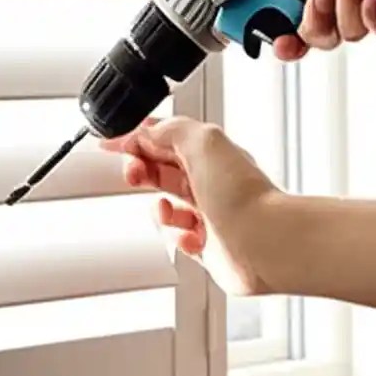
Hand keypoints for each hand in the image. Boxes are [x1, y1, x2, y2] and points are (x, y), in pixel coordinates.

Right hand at [100, 117, 283, 295]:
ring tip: (168, 212)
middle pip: (161, 170)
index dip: (136, 138)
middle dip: (141, 170)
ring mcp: (208, 214)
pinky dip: (176, 238)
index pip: (165, 138)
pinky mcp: (206, 246)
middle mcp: (210, 181)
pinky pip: (176, 239)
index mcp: (210, 153)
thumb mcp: (202, 141)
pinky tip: (190, 237)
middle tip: (133, 173)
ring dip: (159, 210)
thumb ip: (170, 129)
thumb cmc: (242, 196)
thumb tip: (148, 132)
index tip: (111, 144)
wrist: (264, 245)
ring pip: (165, 207)